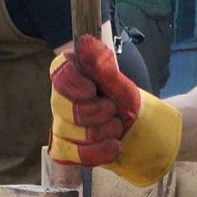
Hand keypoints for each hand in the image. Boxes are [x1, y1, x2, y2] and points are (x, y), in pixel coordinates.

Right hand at [49, 34, 182, 187]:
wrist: (138, 128)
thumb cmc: (125, 101)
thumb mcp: (120, 83)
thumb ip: (102, 66)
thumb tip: (84, 42)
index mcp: (71, 75)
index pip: (59, 75)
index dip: (73, 84)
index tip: (92, 90)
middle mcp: (60, 99)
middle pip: (64, 108)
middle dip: (96, 112)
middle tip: (113, 109)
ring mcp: (61, 125)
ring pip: (71, 132)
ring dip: (103, 132)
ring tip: (116, 126)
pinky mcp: (66, 148)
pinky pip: (73, 153)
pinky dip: (98, 152)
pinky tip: (114, 146)